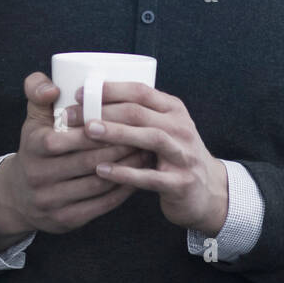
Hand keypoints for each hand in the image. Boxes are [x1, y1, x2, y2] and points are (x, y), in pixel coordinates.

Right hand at [0, 72, 150, 251]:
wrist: (17, 195)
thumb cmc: (35, 149)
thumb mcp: (32, 119)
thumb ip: (37, 92)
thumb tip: (54, 87)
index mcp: (35, 146)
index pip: (74, 137)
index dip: (103, 129)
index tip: (127, 119)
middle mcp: (40, 175)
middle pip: (90, 161)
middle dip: (120, 148)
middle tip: (145, 136)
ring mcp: (52, 200)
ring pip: (98, 183)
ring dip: (126, 169)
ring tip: (146, 153)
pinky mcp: (65, 220)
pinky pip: (100, 205)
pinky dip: (121, 191)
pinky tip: (137, 178)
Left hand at [80, 82, 229, 235]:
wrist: (210, 192)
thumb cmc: (175, 155)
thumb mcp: (165, 128)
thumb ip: (139, 116)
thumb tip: (92, 103)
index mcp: (174, 110)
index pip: (140, 91)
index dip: (109, 89)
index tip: (80, 93)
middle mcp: (181, 128)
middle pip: (140, 112)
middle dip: (103, 110)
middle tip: (73, 115)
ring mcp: (183, 155)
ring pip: (149, 137)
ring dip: (116, 132)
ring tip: (88, 132)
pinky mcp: (181, 183)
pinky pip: (150, 177)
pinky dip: (125, 173)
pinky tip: (102, 171)